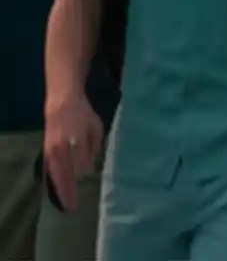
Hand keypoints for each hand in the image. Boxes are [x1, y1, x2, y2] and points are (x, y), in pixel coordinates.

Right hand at [43, 93, 102, 210]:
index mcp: (76, 143)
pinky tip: (57, 187)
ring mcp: (51, 150)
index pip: (80, 168)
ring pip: (55, 174)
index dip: (83, 180)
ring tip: (64, 202)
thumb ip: (94, 148)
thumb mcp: (96, 129)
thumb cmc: (83, 115)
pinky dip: (54, 179)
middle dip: (67, 192)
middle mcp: (61, 149)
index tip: (86, 189)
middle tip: (71, 208)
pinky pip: (50, 169)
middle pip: (64, 175)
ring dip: (59, 188)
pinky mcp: (46, 150)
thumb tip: (89, 168)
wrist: (62, 103)